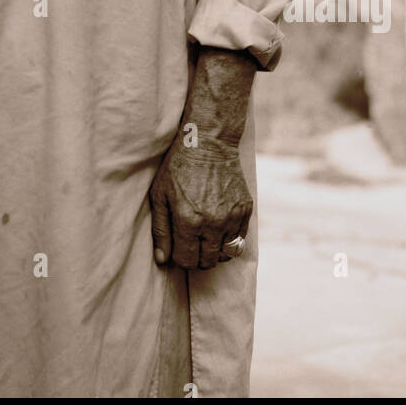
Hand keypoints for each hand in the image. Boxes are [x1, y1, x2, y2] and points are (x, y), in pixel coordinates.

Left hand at [149, 135, 251, 269]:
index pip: (187, 261)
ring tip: (205, 236)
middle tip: (191, 242)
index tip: (177, 246)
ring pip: (226, 254)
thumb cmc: (178, 167)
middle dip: (197, 257)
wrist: (208, 143)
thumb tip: (162, 259)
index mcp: (189, 221)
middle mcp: (213, 224)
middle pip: (207, 261)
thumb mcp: (160, 195)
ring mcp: (232, 217)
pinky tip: (219, 226)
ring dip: (214, 250)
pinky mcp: (245, 210)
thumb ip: (161, 230)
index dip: (180, 258)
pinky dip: (229, 239)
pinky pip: (240, 239)